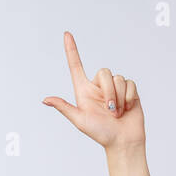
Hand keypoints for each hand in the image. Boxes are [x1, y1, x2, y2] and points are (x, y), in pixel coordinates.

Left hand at [42, 31, 144, 150]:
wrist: (123, 141)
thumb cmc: (101, 133)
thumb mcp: (80, 120)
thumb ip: (64, 108)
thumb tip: (45, 99)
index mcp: (83, 91)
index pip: (76, 66)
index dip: (71, 50)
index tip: (66, 34)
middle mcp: (98, 86)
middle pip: (104, 72)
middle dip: (109, 92)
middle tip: (109, 111)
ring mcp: (114, 88)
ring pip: (118, 78)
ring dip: (119, 98)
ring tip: (117, 113)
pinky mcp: (129, 90)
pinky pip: (130, 83)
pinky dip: (129, 98)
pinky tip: (127, 108)